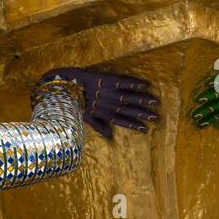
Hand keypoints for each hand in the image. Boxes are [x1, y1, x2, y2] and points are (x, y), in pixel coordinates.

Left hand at [39, 66, 159, 139]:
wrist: (62, 85)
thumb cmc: (72, 102)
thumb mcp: (83, 117)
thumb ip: (98, 126)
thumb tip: (110, 138)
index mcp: (102, 113)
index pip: (121, 121)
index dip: (133, 125)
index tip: (145, 129)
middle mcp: (107, 104)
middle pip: (128, 110)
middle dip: (143, 114)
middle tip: (156, 117)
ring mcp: (108, 92)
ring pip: (128, 97)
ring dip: (142, 100)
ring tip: (155, 103)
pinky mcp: (107, 79)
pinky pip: (123, 82)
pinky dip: (134, 83)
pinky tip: (145, 84)